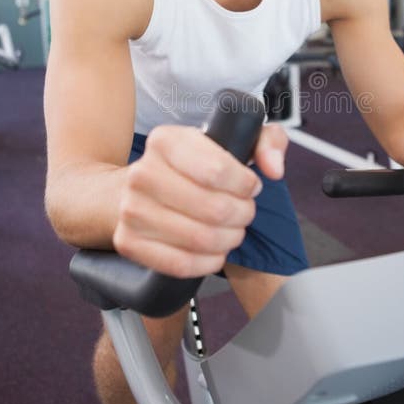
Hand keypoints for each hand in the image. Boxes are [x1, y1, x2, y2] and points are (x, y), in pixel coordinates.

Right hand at [113, 124, 287, 276]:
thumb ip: (267, 142)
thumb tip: (273, 168)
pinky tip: (216, 251)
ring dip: (229, 238)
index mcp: (166, 140)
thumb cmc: (192, 167)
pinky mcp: (129, 242)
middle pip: (214, 209)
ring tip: (232, 229)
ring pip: (201, 238)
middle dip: (242, 214)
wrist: (134, 189)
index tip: (250, 186)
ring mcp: (131, 210)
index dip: (245, 185)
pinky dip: (208, 262)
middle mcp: (143, 173)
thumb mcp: (232, 140)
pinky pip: (180, 264)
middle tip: (244, 211)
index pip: (218, 170)